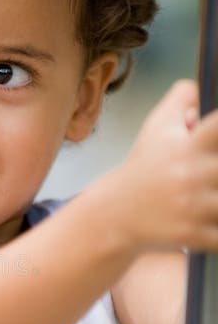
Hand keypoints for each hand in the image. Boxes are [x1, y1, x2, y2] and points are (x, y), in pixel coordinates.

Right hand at [108, 79, 217, 252]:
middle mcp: (191, 175)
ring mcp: (192, 207)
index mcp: (188, 146)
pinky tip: (213, 218)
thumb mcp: (157, 127)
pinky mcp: (193, 235)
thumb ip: (183, 98)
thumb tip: (205, 88)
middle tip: (216, 172)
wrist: (116, 214)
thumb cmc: (145, 167)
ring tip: (213, 192)